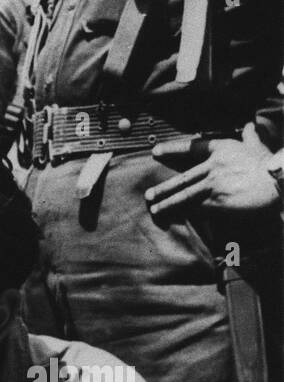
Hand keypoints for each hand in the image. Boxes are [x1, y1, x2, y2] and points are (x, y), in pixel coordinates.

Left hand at [147, 124, 278, 216]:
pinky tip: (173, 218)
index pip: (192, 147)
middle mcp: (213, 166)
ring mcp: (213, 184)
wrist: (277, 182)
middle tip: (148, 195)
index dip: (172, 149)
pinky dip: (184, 213)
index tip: (155, 151)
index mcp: (222, 149)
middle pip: (182, 178)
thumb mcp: (257, 145)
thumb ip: (250, 135)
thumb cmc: (268, 163)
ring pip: (184, 195)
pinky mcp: (216, 202)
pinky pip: (196, 208)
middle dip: (163, 188)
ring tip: (154, 209)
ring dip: (168, 203)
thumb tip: (250, 124)